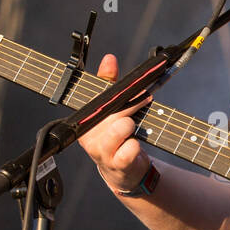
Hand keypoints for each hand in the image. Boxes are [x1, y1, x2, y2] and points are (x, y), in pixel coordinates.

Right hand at [77, 53, 152, 194]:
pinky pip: (130, 148)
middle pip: (112, 111)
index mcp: (85, 119)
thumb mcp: (111, 109)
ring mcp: (102, 151)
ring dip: (132, 125)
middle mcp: (89, 135)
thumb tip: (108, 59)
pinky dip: (137, 145)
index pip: (95, 99)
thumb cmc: (116, 136)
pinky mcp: (117, 164)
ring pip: (121, 127)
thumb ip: (108, 83)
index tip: (133, 86)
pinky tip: (135, 146)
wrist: (122, 170)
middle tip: (145, 99)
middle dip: (132, 104)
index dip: (114, 92)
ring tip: (133, 127)